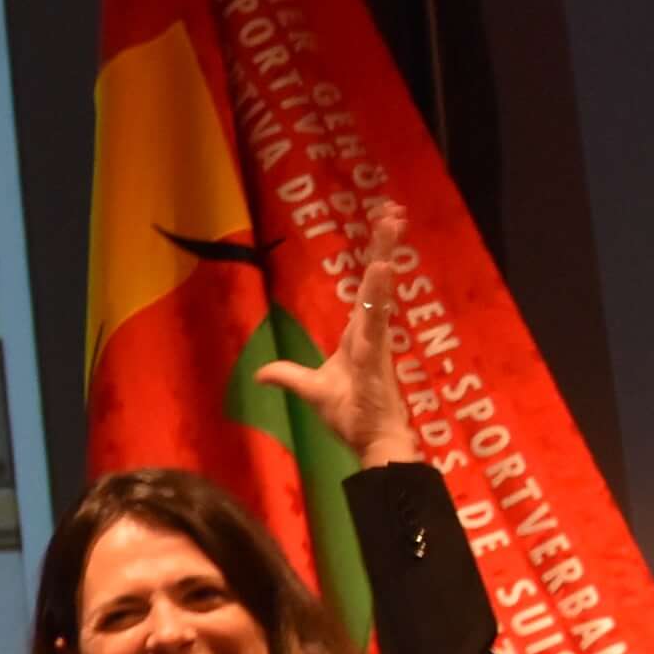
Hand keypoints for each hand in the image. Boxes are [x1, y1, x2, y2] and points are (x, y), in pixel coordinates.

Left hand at [252, 246, 423, 467]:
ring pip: (378, 293)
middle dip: (383, 245)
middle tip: (392, 211)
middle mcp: (371, 332)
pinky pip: (377, 322)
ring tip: (391, 225)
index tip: (382, 227)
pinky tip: (382, 270)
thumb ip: (288, 377)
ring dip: (384, 258)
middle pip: (376, 281)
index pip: (365, 288)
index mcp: (359, 334)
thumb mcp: (311, 390)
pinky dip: (379, 296)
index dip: (374, 258)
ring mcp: (376, 342)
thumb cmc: (351, 415)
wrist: (371, 441)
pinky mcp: (377, 358)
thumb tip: (261, 374)